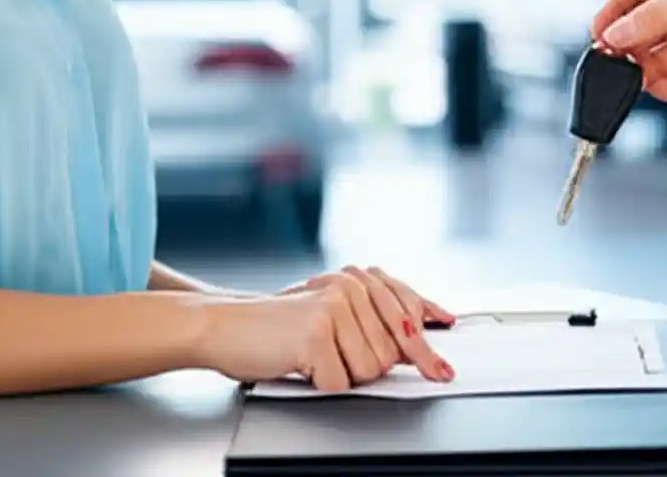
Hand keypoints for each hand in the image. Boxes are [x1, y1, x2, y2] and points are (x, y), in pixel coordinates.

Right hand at [196, 267, 454, 391]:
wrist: (225, 326)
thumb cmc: (278, 329)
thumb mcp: (334, 318)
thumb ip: (374, 325)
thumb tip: (417, 350)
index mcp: (360, 281)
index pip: (407, 315)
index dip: (425, 349)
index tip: (441, 369)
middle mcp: (352, 287)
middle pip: (390, 354)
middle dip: (365, 368)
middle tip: (333, 360)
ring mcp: (335, 308)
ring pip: (368, 371)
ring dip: (340, 376)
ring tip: (314, 359)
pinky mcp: (316, 333)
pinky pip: (338, 383)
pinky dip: (318, 385)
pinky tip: (300, 365)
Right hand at [590, 0, 666, 103]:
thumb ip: (651, 17)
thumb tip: (612, 35)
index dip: (612, 13)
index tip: (598, 33)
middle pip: (637, 33)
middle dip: (622, 46)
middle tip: (609, 58)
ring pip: (652, 62)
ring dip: (638, 70)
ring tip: (630, 74)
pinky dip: (661, 89)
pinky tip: (654, 86)